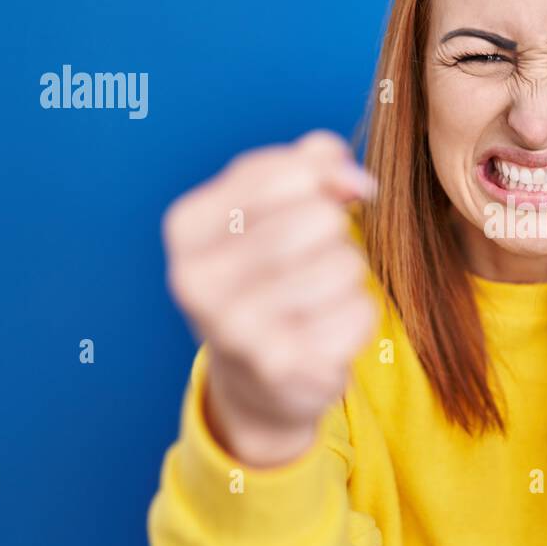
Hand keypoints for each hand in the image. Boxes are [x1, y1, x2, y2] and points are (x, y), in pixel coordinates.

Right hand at [162, 130, 378, 466]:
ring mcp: (236, 328)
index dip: (328, 174)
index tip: (340, 190)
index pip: (286, 172)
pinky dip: (357, 315)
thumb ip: (311, 166)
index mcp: (187, 227)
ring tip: (317, 294)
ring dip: (348, 275)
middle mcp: (200, 279)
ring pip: (346, 264)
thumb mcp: (270, 209)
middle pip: (320, 218)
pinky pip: (359, 311)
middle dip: (336, 231)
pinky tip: (325, 328)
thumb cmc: (268, 273)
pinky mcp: (282, 365)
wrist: (255, 379)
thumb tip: (352, 176)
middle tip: (316, 255)